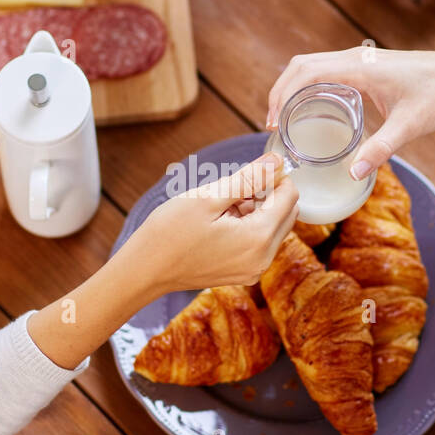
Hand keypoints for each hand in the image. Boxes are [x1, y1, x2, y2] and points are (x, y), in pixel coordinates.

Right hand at [121, 153, 299, 290]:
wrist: (143, 270)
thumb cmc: (169, 232)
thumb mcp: (210, 197)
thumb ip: (249, 178)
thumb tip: (277, 161)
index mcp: (258, 239)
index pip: (290, 197)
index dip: (275, 177)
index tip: (252, 169)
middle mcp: (263, 259)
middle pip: (286, 214)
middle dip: (267, 195)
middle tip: (233, 189)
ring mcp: (253, 270)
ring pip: (272, 228)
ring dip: (256, 210)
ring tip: (221, 206)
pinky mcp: (242, 274)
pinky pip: (259, 243)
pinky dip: (247, 226)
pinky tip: (220, 221)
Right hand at [267, 46, 434, 179]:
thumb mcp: (409, 126)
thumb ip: (380, 149)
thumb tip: (351, 174)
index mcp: (359, 67)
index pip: (305, 73)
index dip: (281, 95)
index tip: (271, 123)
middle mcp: (355, 58)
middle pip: (300, 65)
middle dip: (279, 92)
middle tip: (271, 125)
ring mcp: (361, 59)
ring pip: (312, 65)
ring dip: (292, 87)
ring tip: (284, 119)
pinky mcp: (367, 65)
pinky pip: (327, 69)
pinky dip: (309, 85)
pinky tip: (312, 110)